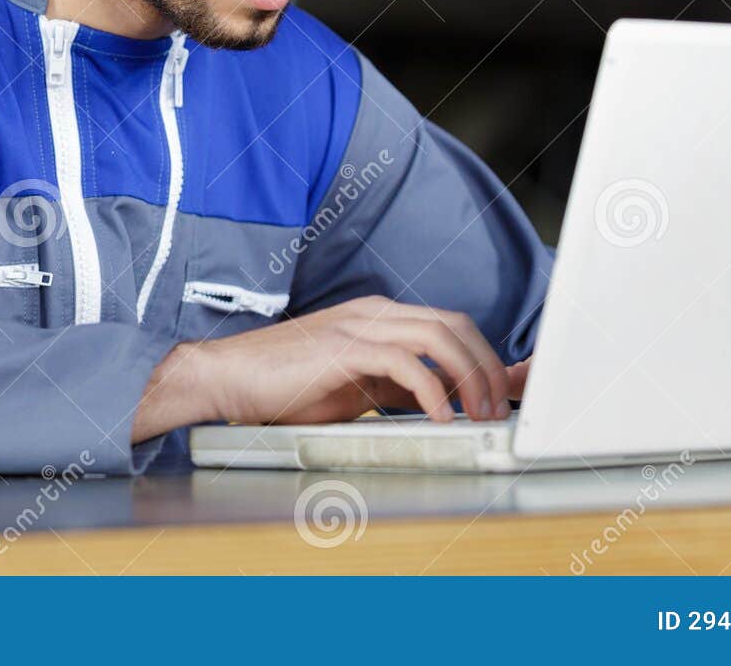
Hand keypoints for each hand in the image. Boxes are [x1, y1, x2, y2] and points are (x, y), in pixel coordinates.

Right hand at [135, 295, 521, 441]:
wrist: (227, 377)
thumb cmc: (281, 385)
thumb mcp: (350, 385)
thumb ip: (389, 385)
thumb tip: (434, 403)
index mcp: (377, 316)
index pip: (449, 324)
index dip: (484, 356)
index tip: (504, 391)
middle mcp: (375, 312)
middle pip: (456, 325)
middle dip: (488, 367)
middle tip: (498, 409)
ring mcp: (360, 326)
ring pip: (441, 337)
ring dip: (471, 378)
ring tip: (479, 415)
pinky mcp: (346, 348)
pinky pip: (408, 364)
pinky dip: (434, 392)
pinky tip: (441, 418)